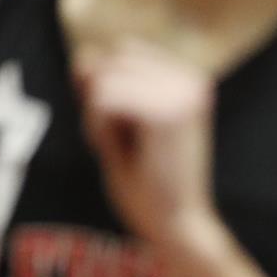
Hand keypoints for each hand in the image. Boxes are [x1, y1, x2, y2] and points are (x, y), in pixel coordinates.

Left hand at [75, 41, 220, 252]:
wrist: (175, 225)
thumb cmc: (149, 182)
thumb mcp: (123, 119)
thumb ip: (105, 80)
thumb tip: (84, 56)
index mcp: (189, 78)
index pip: (123, 51)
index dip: (106, 83)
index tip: (125, 125)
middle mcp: (192, 80)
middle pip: (110, 60)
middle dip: (100, 99)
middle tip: (127, 142)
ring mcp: (183, 94)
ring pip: (103, 80)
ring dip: (98, 117)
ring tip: (127, 149)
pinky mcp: (168, 113)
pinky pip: (102, 100)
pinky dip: (98, 129)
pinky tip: (122, 154)